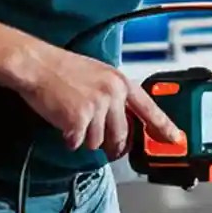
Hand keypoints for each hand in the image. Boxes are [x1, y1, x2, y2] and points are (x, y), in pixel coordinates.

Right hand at [16, 46, 182, 160]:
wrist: (36, 65)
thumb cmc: (60, 68)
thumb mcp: (97, 75)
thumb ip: (113, 95)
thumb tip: (122, 121)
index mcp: (119, 81)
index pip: (149, 108)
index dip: (164, 126)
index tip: (174, 139)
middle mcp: (112, 94)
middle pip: (122, 135)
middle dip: (114, 146)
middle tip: (106, 146)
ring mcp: (97, 107)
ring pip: (98, 142)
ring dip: (85, 137)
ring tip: (72, 116)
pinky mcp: (79, 120)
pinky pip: (78, 143)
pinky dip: (69, 138)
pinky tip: (62, 120)